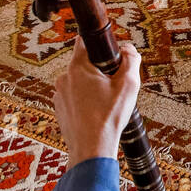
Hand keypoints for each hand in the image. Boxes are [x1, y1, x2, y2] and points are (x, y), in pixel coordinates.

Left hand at [54, 35, 140, 169]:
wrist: (91, 149)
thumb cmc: (109, 117)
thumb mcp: (129, 85)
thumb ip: (131, 60)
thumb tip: (128, 48)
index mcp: (78, 67)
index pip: (84, 41)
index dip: (100, 44)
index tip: (111, 54)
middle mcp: (64, 77)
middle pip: (84, 63)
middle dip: (99, 70)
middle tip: (113, 86)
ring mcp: (59, 94)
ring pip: (79, 81)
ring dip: (91, 86)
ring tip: (105, 103)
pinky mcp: (59, 108)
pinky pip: (73, 96)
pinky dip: (84, 101)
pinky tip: (95, 112)